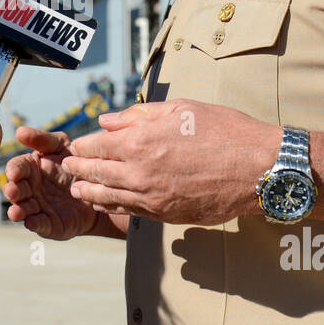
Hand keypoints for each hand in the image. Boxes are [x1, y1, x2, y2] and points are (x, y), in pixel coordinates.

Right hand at [3, 127, 100, 239]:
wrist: (98, 187)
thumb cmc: (74, 163)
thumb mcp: (61, 146)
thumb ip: (42, 139)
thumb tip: (20, 131)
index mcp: (30, 168)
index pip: (17, 168)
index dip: (14, 171)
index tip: (14, 173)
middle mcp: (30, 189)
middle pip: (16, 190)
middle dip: (12, 191)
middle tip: (12, 191)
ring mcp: (38, 208)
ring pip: (23, 210)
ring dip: (18, 211)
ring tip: (15, 212)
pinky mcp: (49, 224)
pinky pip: (40, 225)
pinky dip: (35, 224)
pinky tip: (32, 223)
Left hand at [62, 100, 278, 225]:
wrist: (257, 169)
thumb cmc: (224, 131)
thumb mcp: (181, 109)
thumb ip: (139, 115)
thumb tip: (107, 121)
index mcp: (141, 140)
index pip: (96, 146)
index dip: (81, 147)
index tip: (73, 147)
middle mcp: (140, 171)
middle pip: (96, 172)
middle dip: (78, 169)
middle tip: (66, 168)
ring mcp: (151, 197)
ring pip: (108, 196)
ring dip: (88, 192)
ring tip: (76, 190)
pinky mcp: (165, 214)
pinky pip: (129, 211)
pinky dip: (111, 207)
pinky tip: (104, 204)